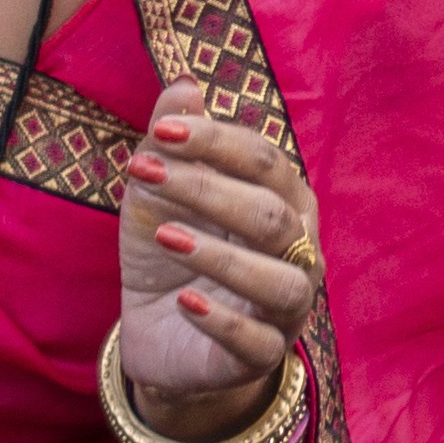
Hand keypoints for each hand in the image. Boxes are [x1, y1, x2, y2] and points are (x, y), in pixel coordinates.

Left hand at [111, 84, 315, 441]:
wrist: (159, 330)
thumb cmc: (172, 248)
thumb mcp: (160, 192)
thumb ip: (176, 140)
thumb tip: (185, 85)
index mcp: (284, 200)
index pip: (264, 161)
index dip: (215, 142)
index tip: (162, 131)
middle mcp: (299, 251)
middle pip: (272, 215)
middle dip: (208, 190)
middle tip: (144, 173)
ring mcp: (287, 307)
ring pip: (280, 281)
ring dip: (221, 257)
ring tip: (164, 237)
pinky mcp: (262, 357)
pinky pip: (258, 343)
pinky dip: (224, 322)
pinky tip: (185, 302)